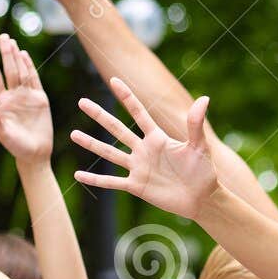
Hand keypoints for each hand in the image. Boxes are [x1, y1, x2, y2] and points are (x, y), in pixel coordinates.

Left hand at [0, 34, 52, 163]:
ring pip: (20, 71)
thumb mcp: (3, 134)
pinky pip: (34, 80)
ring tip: (12, 41)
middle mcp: (13, 96)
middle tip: (3, 36)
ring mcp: (27, 96)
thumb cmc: (16, 146)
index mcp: (2, 102)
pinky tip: (25, 56)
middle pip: (8, 69)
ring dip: (16, 57)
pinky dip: (29, 67)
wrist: (35, 153)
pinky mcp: (40, 100)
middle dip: (5, 53)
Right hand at [70, 78, 217, 220]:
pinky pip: (112, 182)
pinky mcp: (137, 186)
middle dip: (100, 116)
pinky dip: (95, 180)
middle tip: (82, 102)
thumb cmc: (204, 172)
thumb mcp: (200, 147)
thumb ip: (195, 124)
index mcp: (157, 138)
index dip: (127, 97)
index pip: (139, 113)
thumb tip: (205, 98)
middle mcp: (144, 150)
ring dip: (92, 144)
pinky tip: (78, 175)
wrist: (202, 198)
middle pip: (117, 129)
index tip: (114, 80)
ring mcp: (138, 168)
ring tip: (72, 134)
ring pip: (110, 153)